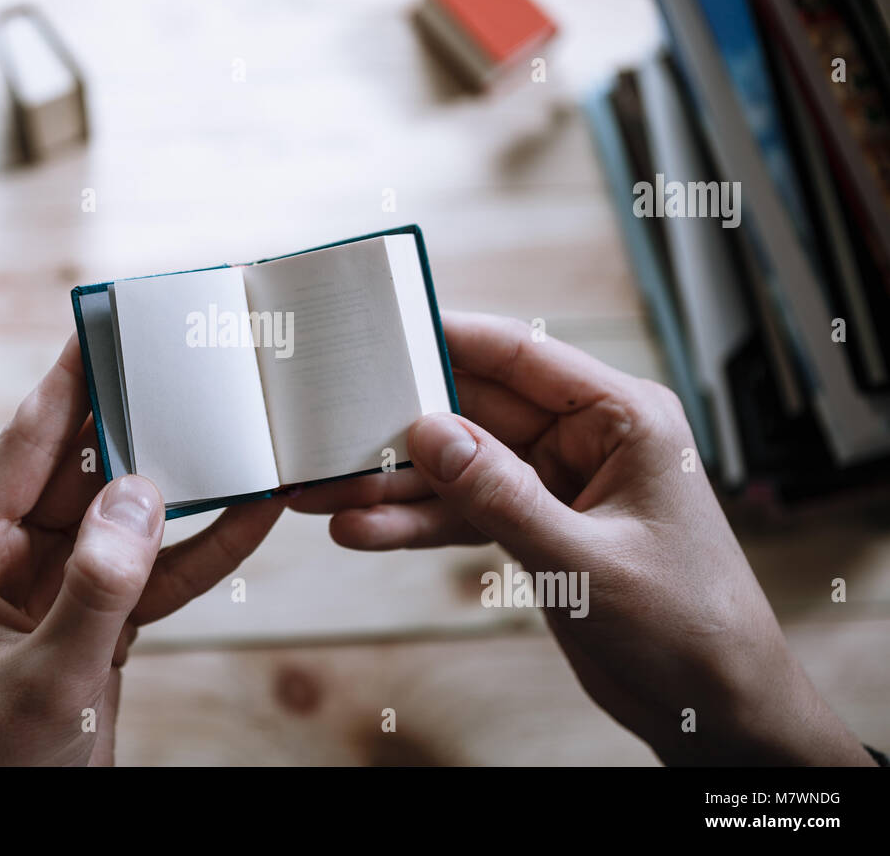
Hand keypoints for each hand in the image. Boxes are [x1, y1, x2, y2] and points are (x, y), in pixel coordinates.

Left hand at [0, 336, 283, 764]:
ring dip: (182, 488)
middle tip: (187, 364)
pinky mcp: (95, 626)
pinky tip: (250, 519)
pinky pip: (153, 576)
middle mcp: (6, 561)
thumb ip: (96, 585)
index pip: (24, 446)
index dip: (67, 381)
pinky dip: (200, 553)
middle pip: (81, 472)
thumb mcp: (46, 679)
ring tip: (238, 435)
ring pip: (126, 521)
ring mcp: (54, 592)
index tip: (102, 321)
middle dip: (137, 423)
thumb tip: (140, 491)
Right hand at [292, 312, 870, 765]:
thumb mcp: (585, 561)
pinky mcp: (537, 528)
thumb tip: (429, 433)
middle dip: (401, 427)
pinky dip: (417, 524)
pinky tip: (363, 529)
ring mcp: (557, 484)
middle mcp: (587, 440)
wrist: (714, 707)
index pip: (523, 355)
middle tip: (328, 431)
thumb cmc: (687, 626)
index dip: (450, 338)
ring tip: (322, 494)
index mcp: (623, 419)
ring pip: (460, 469)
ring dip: (396, 485)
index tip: (383, 330)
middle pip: (476, 412)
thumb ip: (503, 496)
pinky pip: (466, 514)